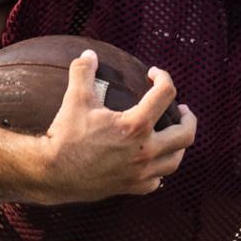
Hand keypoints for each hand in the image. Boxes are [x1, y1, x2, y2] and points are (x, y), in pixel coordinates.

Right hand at [35, 50, 196, 203]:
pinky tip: (153, 161)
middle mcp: (145, 151)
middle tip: (182, 110)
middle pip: (186, 134)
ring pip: (176, 160)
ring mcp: (141, 172)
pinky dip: (159, 169)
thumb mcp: (75, 99)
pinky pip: (157, 181)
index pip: (165, 93)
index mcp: (136, 126)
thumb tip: (88, 54)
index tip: (152, 74)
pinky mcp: (132, 187)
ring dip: (179, 145)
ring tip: (173, 134)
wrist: (52, 173)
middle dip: (188, 118)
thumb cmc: (65, 135)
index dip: (162, 77)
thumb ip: (83, 72)